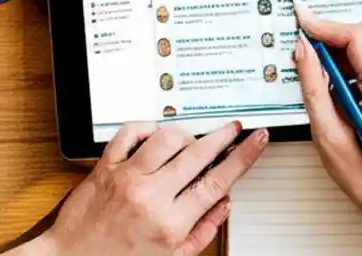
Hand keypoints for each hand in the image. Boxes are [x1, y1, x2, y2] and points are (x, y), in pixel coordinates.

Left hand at [22, 121, 268, 255]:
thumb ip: (201, 232)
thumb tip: (223, 205)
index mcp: (170, 223)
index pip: (217, 182)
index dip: (243, 157)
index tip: (256, 141)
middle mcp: (150, 196)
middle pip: (197, 154)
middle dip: (222, 136)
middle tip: (233, 128)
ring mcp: (126, 178)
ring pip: (166, 137)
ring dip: (185, 135)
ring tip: (189, 141)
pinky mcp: (105, 167)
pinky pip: (129, 132)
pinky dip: (145, 128)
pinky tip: (153, 136)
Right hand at [293, 3, 361, 255]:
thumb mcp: (328, 134)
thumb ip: (314, 87)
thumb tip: (303, 52)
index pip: (358, 38)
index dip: (326, 26)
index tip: (302, 21)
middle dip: (332, 34)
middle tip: (304, 46)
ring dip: (341, 49)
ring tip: (319, 73)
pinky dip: (351, 61)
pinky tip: (335, 83)